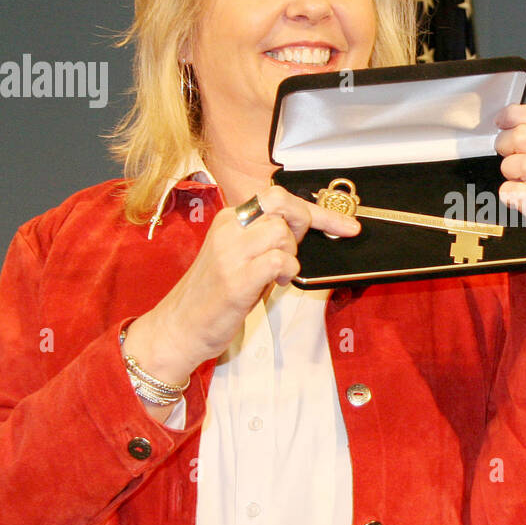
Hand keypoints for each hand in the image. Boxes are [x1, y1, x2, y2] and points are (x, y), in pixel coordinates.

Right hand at [122, 185, 358, 392]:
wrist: (179, 328)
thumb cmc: (214, 296)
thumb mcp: (239, 256)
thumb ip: (266, 240)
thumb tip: (305, 228)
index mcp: (229, 220)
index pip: (277, 196)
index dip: (318, 210)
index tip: (346, 226)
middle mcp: (228, 229)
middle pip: (282, 204)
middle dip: (305, 225)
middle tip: (298, 252)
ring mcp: (230, 253)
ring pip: (281, 232)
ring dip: (291, 254)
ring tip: (277, 274)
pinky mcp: (236, 280)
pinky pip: (277, 260)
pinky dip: (287, 271)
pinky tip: (276, 283)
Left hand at [493, 104, 525, 276]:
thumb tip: (500, 121)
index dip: (517, 114)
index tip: (502, 123)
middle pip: (524, 136)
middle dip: (505, 144)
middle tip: (506, 156)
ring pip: (522, 163)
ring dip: (508, 170)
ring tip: (513, 178)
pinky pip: (513, 193)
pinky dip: (507, 194)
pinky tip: (513, 196)